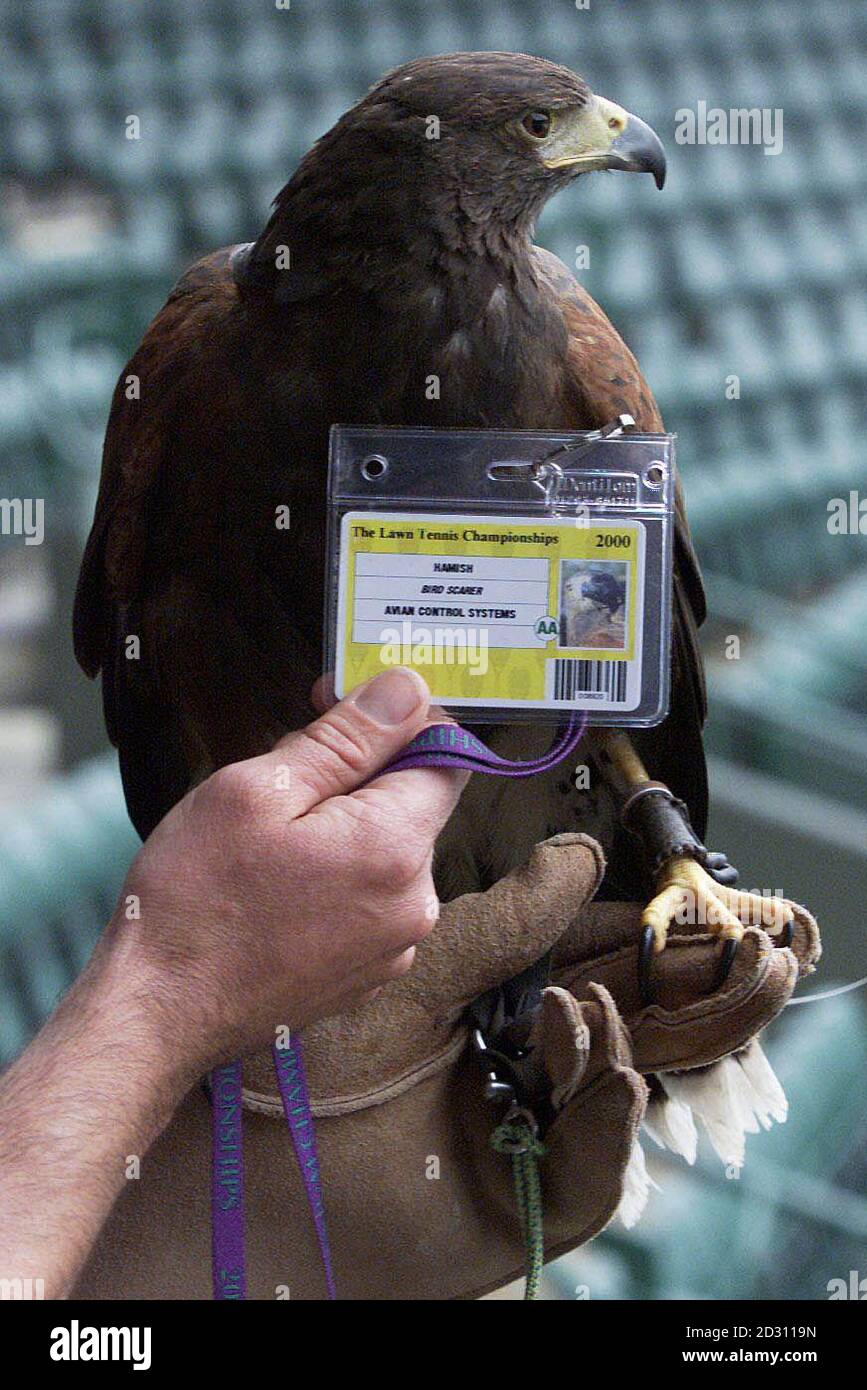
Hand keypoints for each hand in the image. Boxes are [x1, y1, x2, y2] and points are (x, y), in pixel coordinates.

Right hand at [94, 667, 466, 1076]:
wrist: (158, 1014)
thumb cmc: (195, 900)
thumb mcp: (259, 790)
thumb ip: (346, 738)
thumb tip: (409, 690)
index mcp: (395, 848)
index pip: (445, 755)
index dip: (397, 722)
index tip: (341, 710)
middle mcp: (415, 903)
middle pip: (415, 805)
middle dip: (360, 778)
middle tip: (283, 778)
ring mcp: (395, 946)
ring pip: (390, 852)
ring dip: (345, 829)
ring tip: (271, 843)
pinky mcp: (369, 973)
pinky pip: (372, 898)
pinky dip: (338, 877)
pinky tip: (279, 885)